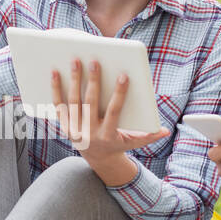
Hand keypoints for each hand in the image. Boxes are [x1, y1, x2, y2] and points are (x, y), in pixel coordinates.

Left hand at [50, 58, 167, 164]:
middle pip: (90, 103)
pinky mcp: (64, 125)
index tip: (124, 75)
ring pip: (73, 101)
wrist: (98, 158)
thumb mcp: (134, 142)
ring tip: (75, 61)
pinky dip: (56, 88)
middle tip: (95, 61)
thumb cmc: (119, 142)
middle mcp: (89, 132)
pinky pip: (58, 104)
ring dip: (74, 80)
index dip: (120, 93)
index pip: (114, 111)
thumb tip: (166, 131)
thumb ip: (149, 136)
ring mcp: (74, 129)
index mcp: (108, 134)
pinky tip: (55, 72)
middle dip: (93, 81)